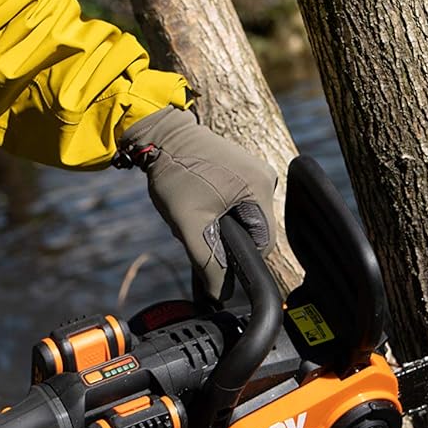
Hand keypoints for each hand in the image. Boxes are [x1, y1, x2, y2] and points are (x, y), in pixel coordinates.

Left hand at [118, 107, 278, 298]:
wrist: (161, 133)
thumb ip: (206, 261)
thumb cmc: (176, 172)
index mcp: (261, 189)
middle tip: (196, 227)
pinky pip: (238, 202)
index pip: (263, 244)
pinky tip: (198, 201)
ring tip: (194, 210)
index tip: (214, 257)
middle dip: (225, 238)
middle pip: (253, 231)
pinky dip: (218, 210)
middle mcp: (266, 179)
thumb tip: (219, 294)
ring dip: (219, 224)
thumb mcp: (188, 223)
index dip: (239, 258)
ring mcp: (255, 172)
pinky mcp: (243, 169)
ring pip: (243, 218)